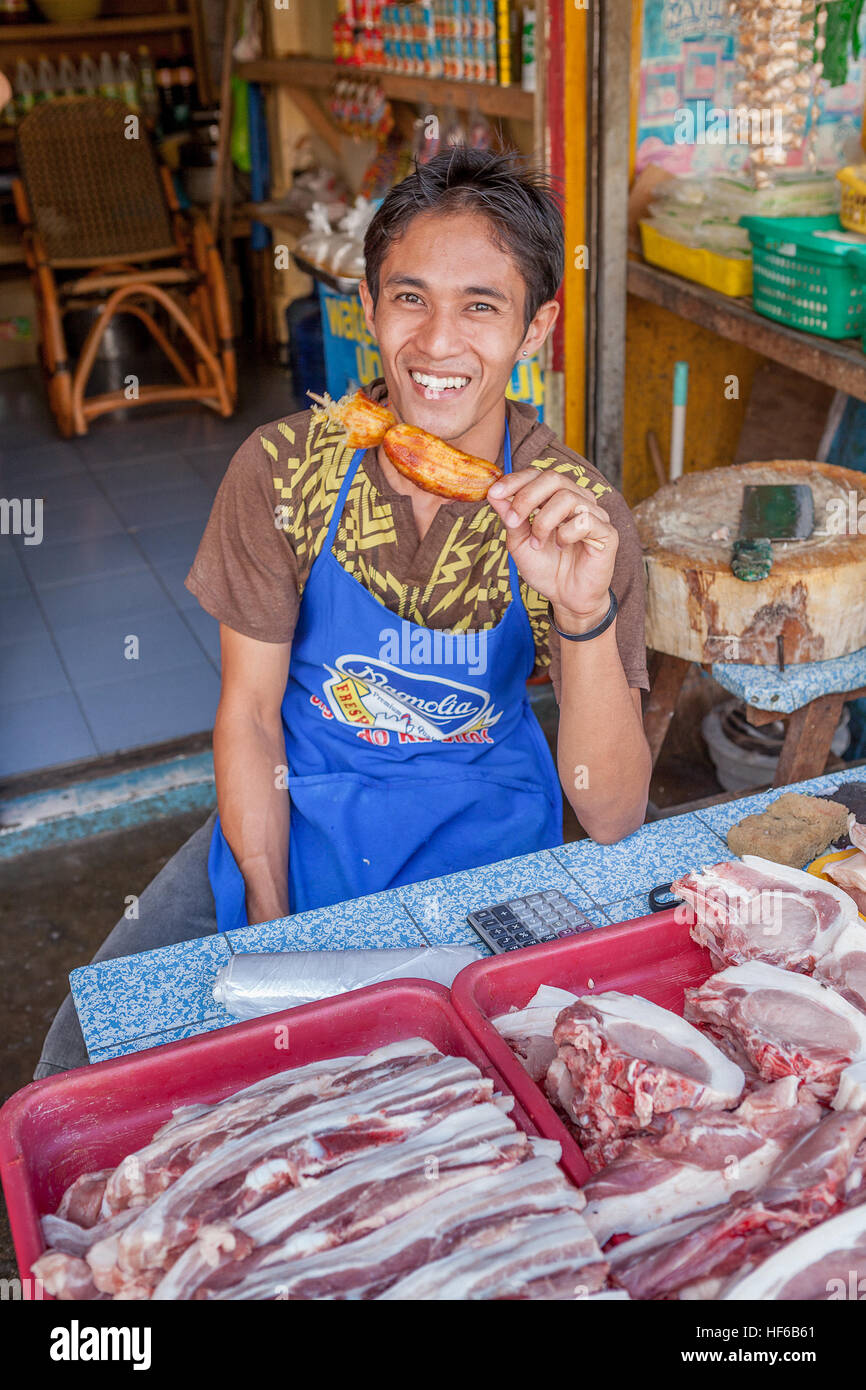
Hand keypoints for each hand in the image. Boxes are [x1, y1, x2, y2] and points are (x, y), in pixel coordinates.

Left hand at [487, 467, 616, 626]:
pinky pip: (584, 520)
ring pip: (568, 497)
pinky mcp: (606, 532)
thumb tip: (494, 494)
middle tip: (514, 521)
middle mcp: (577, 500)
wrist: (566, 597)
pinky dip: (566, 534)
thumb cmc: (546, 568)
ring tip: (538, 543)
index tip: (495, 492)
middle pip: (554, 478)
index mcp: (556, 498)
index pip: (538, 475)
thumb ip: (510, 518)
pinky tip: (561, 547)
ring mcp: (594, 514)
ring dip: (544, 522)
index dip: (516, 480)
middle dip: (527, 497)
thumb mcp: (519, 543)